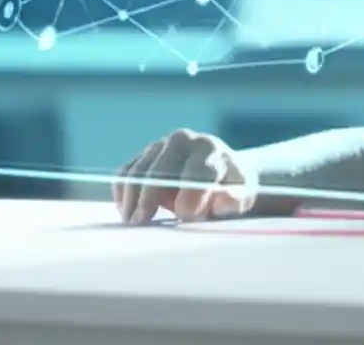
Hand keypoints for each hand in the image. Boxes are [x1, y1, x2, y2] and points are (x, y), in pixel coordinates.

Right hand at [113, 129, 258, 223]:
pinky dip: (123, 194)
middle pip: (161, 169)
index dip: (192, 195)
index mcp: (211, 150)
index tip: (187, 217)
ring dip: (132, 199)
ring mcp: (160, 146)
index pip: (198, 171)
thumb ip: (234, 199)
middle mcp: (184, 141)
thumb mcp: (240, 195)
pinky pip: (126, 174)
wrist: (217, 173)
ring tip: (132, 223)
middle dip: (151, 197)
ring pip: (139, 171)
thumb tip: (224, 198)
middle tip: (143, 223)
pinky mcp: (143, 156)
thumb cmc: (230, 189)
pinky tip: (127, 212)